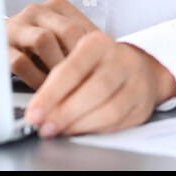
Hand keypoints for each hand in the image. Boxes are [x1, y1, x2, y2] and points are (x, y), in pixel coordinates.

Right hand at [6, 0, 100, 88]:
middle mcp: (36, 11)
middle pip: (66, 31)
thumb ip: (84, 45)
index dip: (90, 53)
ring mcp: (16, 26)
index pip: (79, 27)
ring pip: (43, 40)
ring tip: (64, 87)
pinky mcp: (0, 46)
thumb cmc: (44, 48)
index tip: (97, 73)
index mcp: (57, 7)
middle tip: (84, 82)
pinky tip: (44, 90)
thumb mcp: (66, 40)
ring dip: (55, 67)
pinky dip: (35, 78)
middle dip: (76, 59)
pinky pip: (20, 62)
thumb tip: (113, 60)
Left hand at [24, 31, 175, 136]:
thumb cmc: (98, 66)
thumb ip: (59, 80)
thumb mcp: (78, 59)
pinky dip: (96, 131)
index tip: (33, 113)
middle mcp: (121, 60)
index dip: (50, 94)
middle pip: (94, 89)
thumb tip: (37, 109)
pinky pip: (119, 123)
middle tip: (44, 127)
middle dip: (65, 113)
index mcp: (99, 43)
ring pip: (110, 110)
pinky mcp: (143, 106)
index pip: (72, 69)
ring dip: (80, 125)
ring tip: (59, 131)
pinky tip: (79, 132)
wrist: (138, 69)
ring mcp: (137, 83)